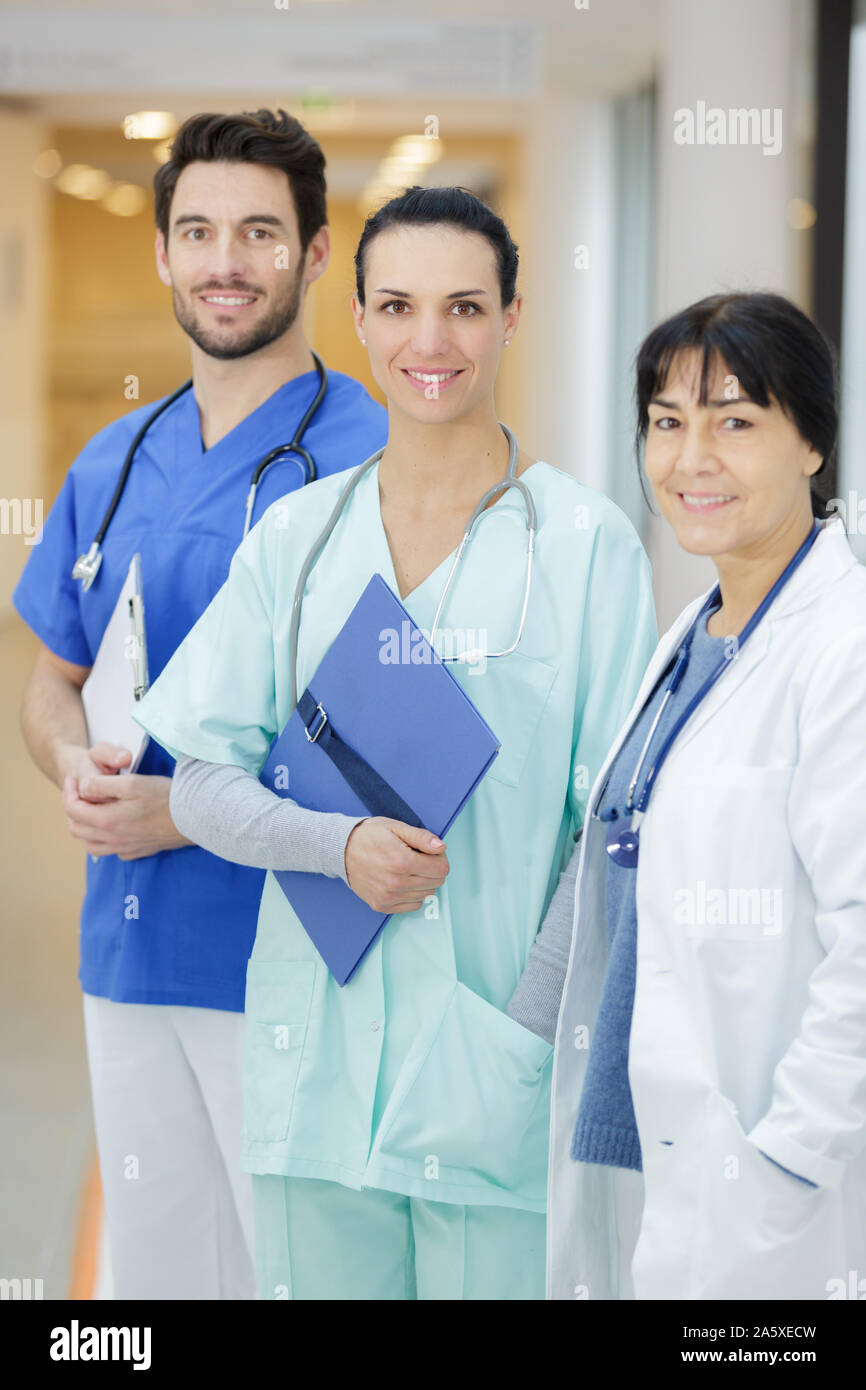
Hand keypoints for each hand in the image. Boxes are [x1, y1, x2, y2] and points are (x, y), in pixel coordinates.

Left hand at [60, 746, 192, 859]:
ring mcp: (125, 848)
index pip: (72, 810)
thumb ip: (101, 785)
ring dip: (85, 827)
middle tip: (80, 792)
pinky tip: (114, 826)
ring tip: (92, 810)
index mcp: (107, 821)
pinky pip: (111, 850)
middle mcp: (113, 840)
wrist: (196, 818)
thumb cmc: (165, 798)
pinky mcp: (138, 851)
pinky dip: (104, 839)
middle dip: (73, 809)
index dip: (68, 792)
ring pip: (90, 845)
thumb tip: (83, 788)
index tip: (75, 779)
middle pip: (77, 829)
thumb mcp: (131, 783)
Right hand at [344, 818, 448, 913]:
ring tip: (407, 869)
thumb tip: (441, 848)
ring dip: (423, 882)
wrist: (341, 850)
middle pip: (436, 883)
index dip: (440, 858)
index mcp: (402, 861)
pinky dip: (412, 894)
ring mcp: (388, 897)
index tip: (430, 853)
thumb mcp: (396, 827)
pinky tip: (402, 881)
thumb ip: (421, 837)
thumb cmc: (369, 836)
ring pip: (426, 895)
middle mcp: (396, 883)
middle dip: (433, 869)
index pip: (441, 869)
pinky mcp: (382, 905)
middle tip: (418, 858)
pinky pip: (412, 905)